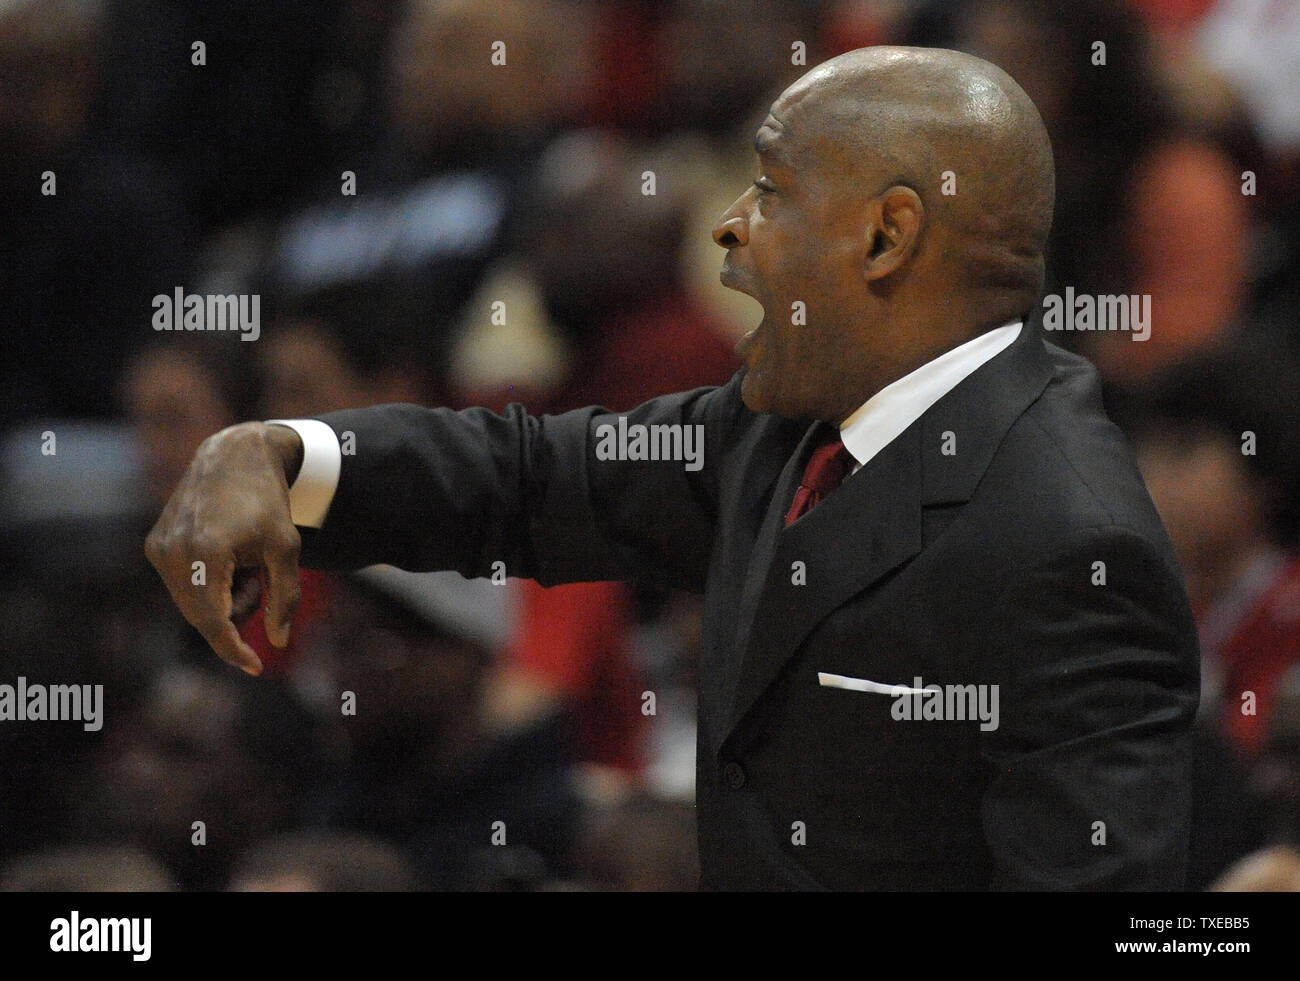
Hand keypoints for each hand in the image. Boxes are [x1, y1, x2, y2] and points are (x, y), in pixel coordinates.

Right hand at [145, 422, 304, 674]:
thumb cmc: (268, 501)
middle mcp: (173, 551)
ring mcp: (158, 548)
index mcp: (206, 551)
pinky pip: (182, 587)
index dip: (234, 649)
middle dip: (235, 612)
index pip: (215, 621)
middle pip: (203, 617)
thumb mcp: (287, 547)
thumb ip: (284, 597)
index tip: (255, 667)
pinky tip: (225, 555)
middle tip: (257, 579)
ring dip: (221, 598)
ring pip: (191, 605)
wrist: (233, 456)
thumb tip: (277, 642)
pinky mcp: (154, 545)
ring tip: (242, 561)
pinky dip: (207, 585)